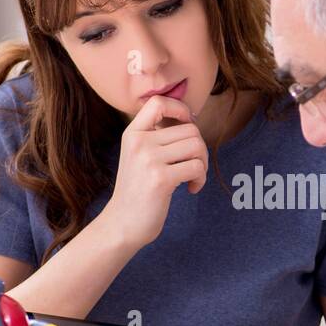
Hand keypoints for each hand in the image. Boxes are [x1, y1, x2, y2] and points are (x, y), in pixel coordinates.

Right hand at [99, 95, 207, 251]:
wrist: (122, 224)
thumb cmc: (137, 191)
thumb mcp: (138, 156)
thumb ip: (156, 137)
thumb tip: (191, 119)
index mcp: (133, 134)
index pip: (158, 102)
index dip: (180, 108)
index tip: (188, 125)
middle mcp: (139, 142)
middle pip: (190, 129)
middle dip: (200, 148)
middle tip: (193, 167)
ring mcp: (149, 160)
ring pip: (197, 146)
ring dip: (202, 164)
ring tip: (192, 178)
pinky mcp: (161, 178)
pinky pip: (197, 167)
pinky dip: (200, 179)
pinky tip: (191, 189)